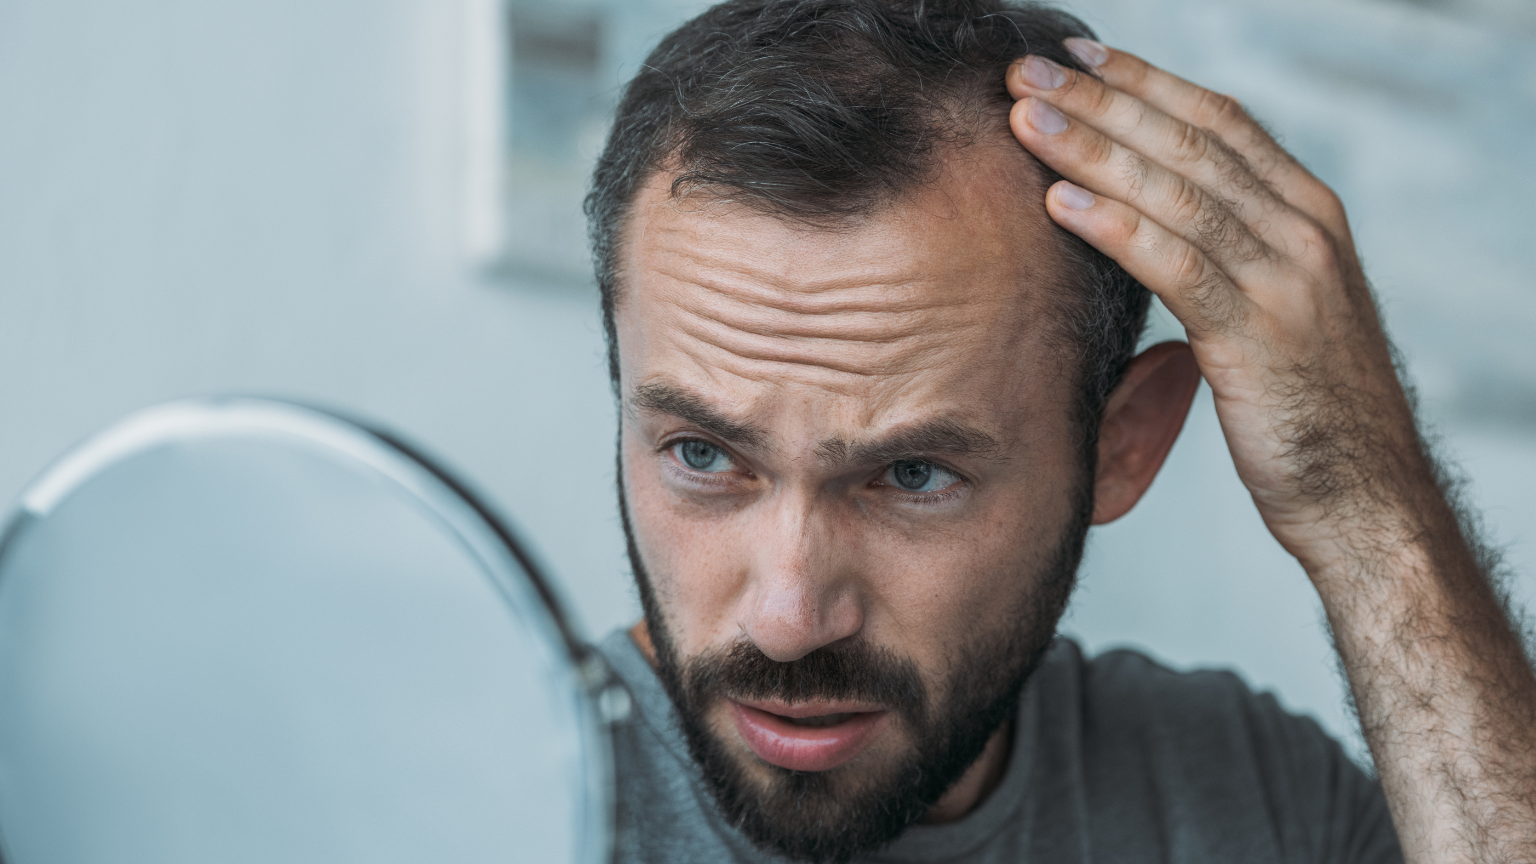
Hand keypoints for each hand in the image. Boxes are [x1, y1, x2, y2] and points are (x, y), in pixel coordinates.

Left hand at [1006, 42, 1422, 577]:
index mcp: (1309, 214)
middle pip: (1189, 142)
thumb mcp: (1277, 307)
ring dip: (1092, 150)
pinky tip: (1058, 204)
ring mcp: (1287, 280)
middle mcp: (1305, 231)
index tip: (1076, 58)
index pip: (1218, 121)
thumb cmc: (1307, 406)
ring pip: (1176, 192)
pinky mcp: (1259, 337)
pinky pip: (1177, 265)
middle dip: (1101, 101)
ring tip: (1024, 122)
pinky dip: (1114, 227)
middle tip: (1027, 72)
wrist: (1366, 495)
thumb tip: (1153, 214)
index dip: (1143, 83)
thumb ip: (1230, 252)